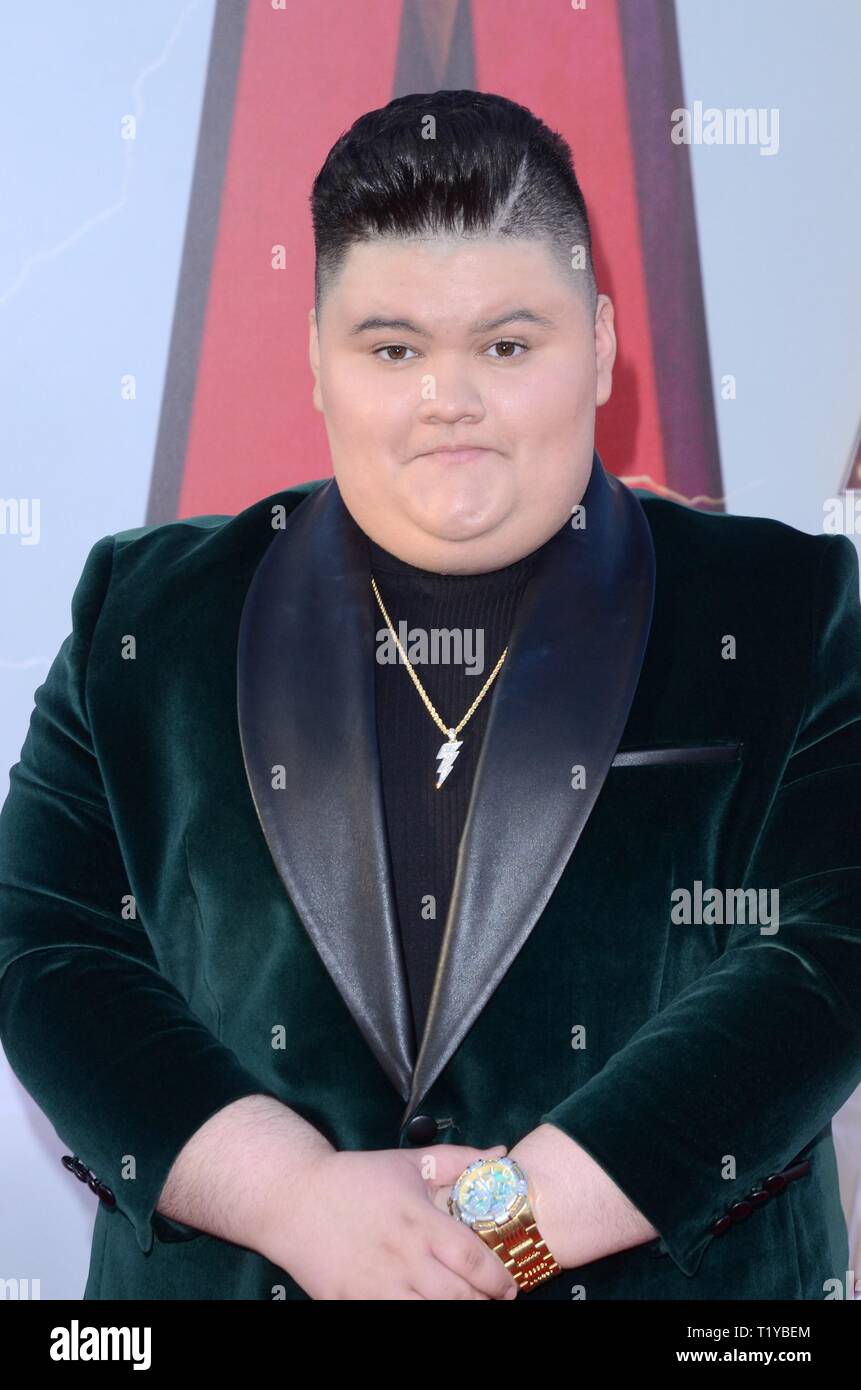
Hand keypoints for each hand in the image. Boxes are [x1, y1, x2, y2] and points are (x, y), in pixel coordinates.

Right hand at [259, 1142, 520, 1299]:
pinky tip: (422, 1309)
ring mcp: (375, 1286)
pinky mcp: (351, 1303)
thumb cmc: (356, 1179)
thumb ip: (457, 1160)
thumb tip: (500, 1153)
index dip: (498, 1277)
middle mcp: (402, 1257)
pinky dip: (413, 1318)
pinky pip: (389, 1320)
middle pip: (457, 1296)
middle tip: (492, 1301)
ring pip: (429, 1314)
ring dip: (455, 1314)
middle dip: (483, 1303)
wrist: (294, 1198)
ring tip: (464, 1306)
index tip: (509, 1284)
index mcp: (419, 1220)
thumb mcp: (408, 1162)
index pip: (472, 1258)